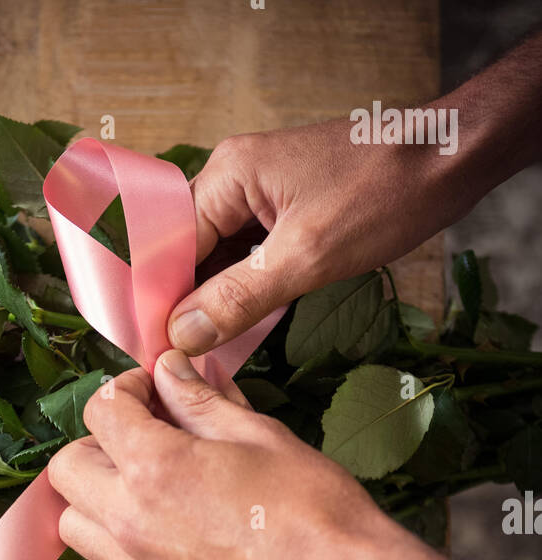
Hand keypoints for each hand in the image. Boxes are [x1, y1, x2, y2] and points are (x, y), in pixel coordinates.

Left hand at [48, 352, 392, 559]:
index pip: (99, 411)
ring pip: (78, 530)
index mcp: (154, 468)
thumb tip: (169, 373)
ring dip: (100, 502)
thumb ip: (201, 403)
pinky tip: (174, 542)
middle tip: (142, 441)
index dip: (125, 392)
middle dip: (97, 446)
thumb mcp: (261, 436)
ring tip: (150, 494)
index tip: (153, 394)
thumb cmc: (316, 513)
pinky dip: (129, 553)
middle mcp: (131, 525)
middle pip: (66, 472)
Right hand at [167, 119, 462, 356]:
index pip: (168, 245)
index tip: (151, 349)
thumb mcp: (307, 257)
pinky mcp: (284, 210)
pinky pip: (245, 255)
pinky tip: (236, 327)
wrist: (450, 159)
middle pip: (186, 251)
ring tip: (198, 352)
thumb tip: (181, 335)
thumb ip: (238, 299)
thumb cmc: (385, 194)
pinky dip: (240, 290)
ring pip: (216, 257)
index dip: (158, 299)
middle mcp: (234, 178)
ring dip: (211, 300)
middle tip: (173, 359)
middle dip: (180, 303)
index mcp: (228, 175)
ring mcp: (259, 193)